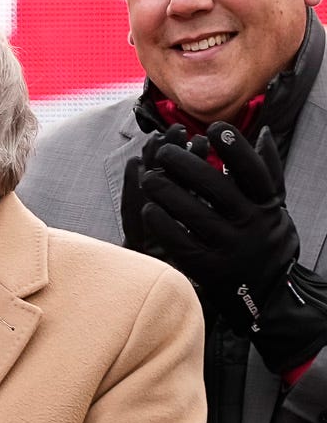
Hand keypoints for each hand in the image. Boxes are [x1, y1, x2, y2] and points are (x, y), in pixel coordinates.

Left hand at [131, 126, 302, 316]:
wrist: (271, 293)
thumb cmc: (266, 239)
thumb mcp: (274, 206)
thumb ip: (268, 170)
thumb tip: (263, 131)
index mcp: (268, 206)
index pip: (254, 172)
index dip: (236, 149)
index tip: (213, 129)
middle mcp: (253, 225)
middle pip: (217, 188)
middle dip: (187, 165)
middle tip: (164, 150)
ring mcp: (231, 248)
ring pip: (195, 214)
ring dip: (167, 192)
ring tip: (148, 177)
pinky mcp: (210, 269)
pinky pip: (181, 243)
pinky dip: (163, 224)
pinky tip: (149, 209)